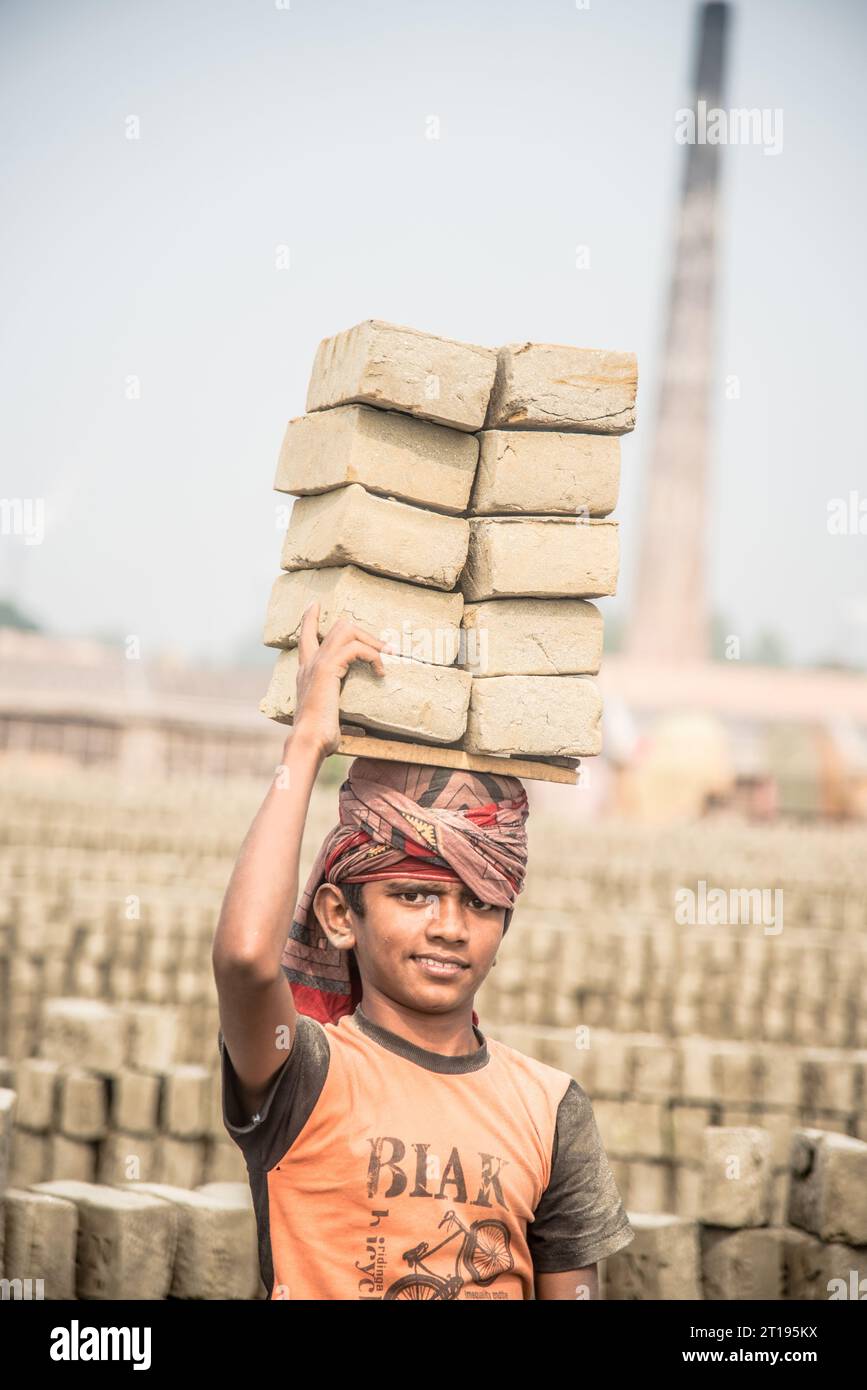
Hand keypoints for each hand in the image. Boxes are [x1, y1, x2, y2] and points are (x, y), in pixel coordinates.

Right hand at [290, 601, 394, 758]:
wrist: (308, 740)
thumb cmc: (318, 737)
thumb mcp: (329, 719)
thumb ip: (338, 713)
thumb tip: (358, 729)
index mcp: (306, 672)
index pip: (305, 637)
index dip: (310, 619)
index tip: (314, 604)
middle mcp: (309, 663)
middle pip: (337, 626)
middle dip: (365, 632)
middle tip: (385, 648)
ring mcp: (318, 663)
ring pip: (347, 629)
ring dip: (372, 641)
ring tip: (388, 656)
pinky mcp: (327, 667)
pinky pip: (356, 648)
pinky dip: (373, 656)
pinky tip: (380, 672)